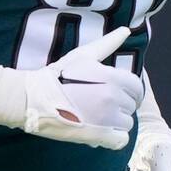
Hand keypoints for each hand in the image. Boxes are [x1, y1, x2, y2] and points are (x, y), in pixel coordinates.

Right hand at [21, 27, 143, 149]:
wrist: (34, 99)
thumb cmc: (58, 75)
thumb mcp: (83, 55)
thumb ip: (108, 44)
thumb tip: (126, 30)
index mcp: (112, 78)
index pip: (137, 87)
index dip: (129, 91)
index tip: (117, 94)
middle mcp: (113, 97)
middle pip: (131, 105)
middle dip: (119, 106)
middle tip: (99, 105)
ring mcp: (107, 118)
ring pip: (126, 123)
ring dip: (114, 122)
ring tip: (96, 118)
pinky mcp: (100, 136)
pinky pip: (121, 140)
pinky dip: (113, 138)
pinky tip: (100, 132)